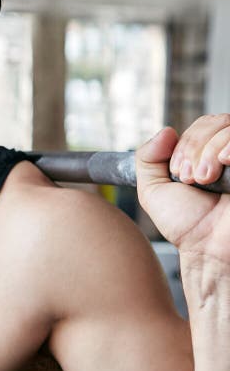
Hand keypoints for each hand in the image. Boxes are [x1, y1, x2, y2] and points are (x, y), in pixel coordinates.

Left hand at [135, 115, 229, 261]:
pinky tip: (225, 162)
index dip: (186, 144)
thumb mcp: (153, 189)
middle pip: (217, 122)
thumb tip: (166, 131)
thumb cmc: (186, 224)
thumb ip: (148, 158)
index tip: (179, 173)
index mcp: (209, 154)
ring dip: (210, 151)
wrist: (208, 248)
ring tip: (206, 179)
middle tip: (191, 178)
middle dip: (195, 147)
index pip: (202, 125)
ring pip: (229, 127)